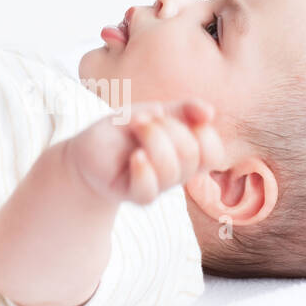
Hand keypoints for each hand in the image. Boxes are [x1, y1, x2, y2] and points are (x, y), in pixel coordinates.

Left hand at [66, 99, 224, 204]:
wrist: (91, 147)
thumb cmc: (126, 130)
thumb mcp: (155, 112)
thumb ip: (184, 110)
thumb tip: (209, 112)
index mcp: (189, 155)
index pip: (214, 154)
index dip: (203, 134)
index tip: (175, 115)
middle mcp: (177, 174)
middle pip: (192, 156)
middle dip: (169, 128)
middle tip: (143, 118)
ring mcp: (156, 187)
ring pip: (171, 170)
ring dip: (153, 139)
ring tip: (135, 126)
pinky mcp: (133, 195)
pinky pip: (148, 190)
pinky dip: (143, 168)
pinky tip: (134, 155)